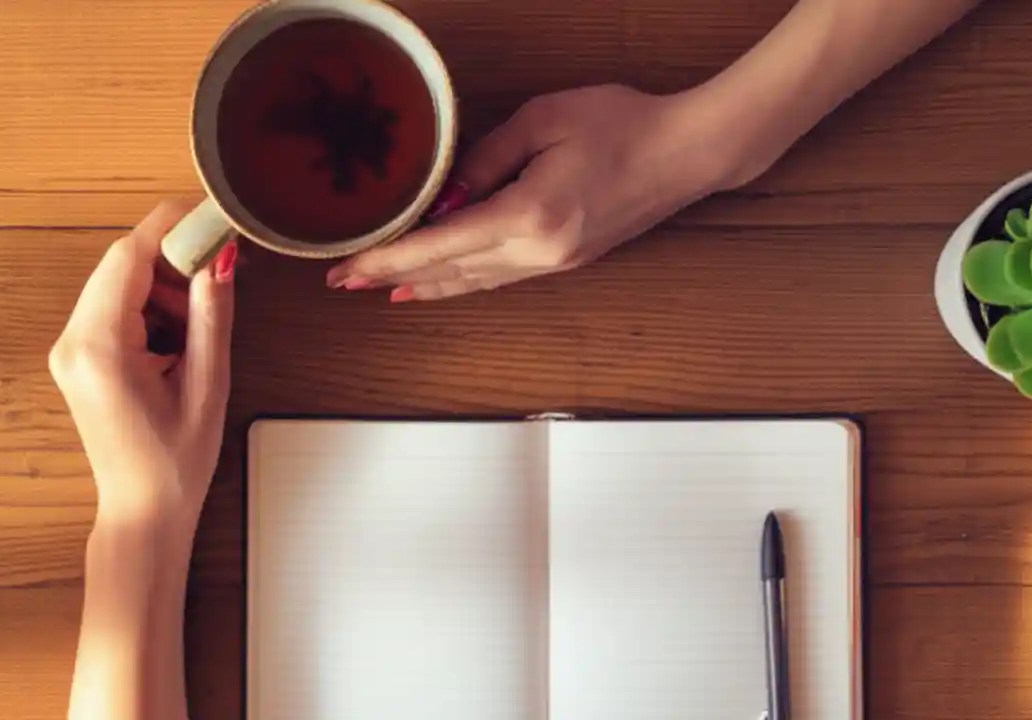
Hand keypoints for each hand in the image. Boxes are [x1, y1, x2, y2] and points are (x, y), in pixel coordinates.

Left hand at [50, 201, 237, 527]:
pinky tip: (179, 337)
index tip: (213, 216)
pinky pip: (115, 308)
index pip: (128, 256)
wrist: (142, 511)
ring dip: (164, 286)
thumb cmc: (176, 462)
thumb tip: (222, 258)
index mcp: (99, 347)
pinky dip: (150, 307)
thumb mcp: (206, 384)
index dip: (171, 227)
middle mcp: (72, 341)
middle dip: (173, 259)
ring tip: (200, 321)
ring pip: (119, 284)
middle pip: (121, 265)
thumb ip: (210, 314)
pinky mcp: (79, 356)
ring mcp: (70, 348)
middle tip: (223, 270)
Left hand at [326, 83, 746, 300]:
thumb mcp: (543, 120)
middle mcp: (539, 253)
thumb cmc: (621, 123)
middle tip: (343, 284)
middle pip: (450, 272)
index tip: (346, 270)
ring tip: (383, 291)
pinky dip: (463, 282)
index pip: (439, 245)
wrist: (688, 152)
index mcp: (529, 216)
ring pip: (475, 282)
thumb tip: (445, 194)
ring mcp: (555, 264)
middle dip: (393, 278)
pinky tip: (443, 282)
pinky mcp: (568, 262)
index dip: (387, 259)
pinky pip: (501, 278)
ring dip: (427, 287)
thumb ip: (486, 158)